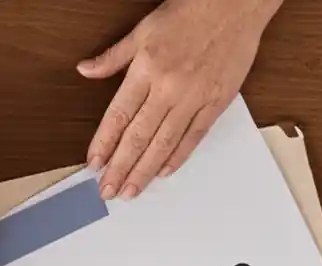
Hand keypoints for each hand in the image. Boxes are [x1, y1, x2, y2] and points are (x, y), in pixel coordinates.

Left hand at [78, 0, 282, 198]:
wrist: (235, 4)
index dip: (104, 143)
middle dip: (120, 168)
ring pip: (164, 143)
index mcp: (147, 69)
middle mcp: (168, 88)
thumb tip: (85, 70)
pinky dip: (178, 156)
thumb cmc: (191, 11)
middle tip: (107, 190)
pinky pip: (194, 136)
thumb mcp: (144, 28)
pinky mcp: (216, 102)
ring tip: (131, 191)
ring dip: (145, 171)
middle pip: (138, 137)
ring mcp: (194, 98)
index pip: (119, 115)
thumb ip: (114, 56)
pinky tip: (163, 171)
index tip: (94, 164)